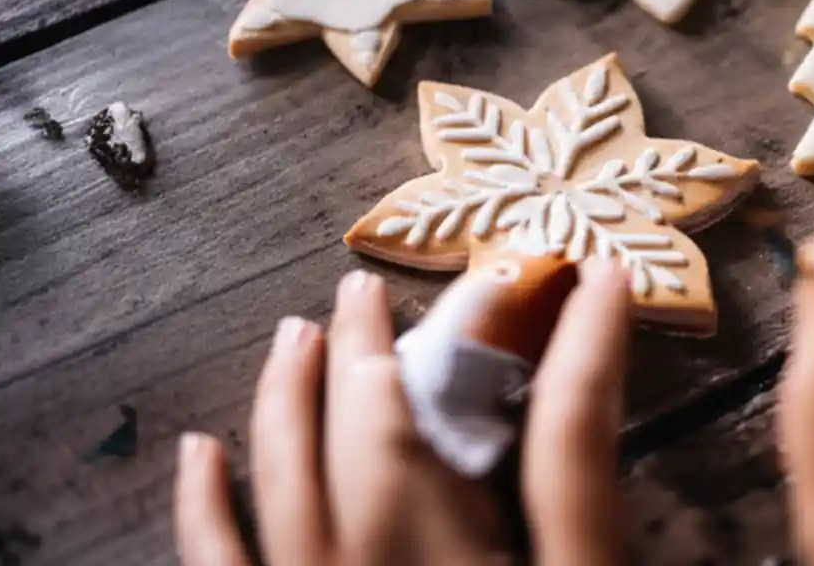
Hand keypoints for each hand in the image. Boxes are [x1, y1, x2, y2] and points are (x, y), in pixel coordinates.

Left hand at [173, 261, 631, 564]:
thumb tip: (613, 437)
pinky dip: (204, 507)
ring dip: (296, 396)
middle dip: (396, 353)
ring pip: (297, 484)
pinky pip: (225, 564)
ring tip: (302, 330)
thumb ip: (605, 524)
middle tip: (388, 289)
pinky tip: (200, 450)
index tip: (603, 276)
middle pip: (400, 444)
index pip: (569, 443)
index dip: (591, 347)